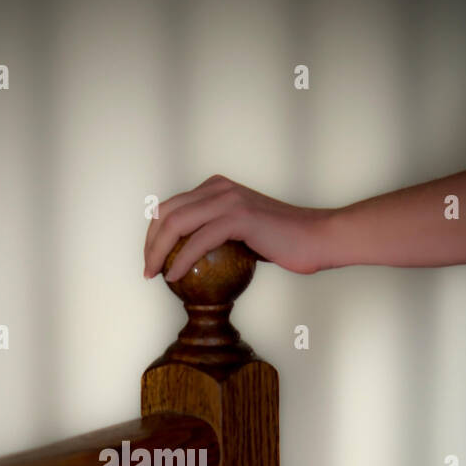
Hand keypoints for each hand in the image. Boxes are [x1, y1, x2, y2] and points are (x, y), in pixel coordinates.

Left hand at [143, 175, 331, 280]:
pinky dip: (180, 260)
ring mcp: (229, 199)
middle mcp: (219, 187)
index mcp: (217, 187)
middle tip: (148, 270)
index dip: (154, 232)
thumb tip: (192, 256)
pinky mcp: (239, 217)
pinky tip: (173, 278)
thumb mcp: (245, 233)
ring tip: (154, 275)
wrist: (318, 238)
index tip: (152, 258)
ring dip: (158, 252)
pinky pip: (197, 240)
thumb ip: (219, 234)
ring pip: (176, 223)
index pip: (171, 206)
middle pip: (167, 212)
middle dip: (150, 242)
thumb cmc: (286, 242)